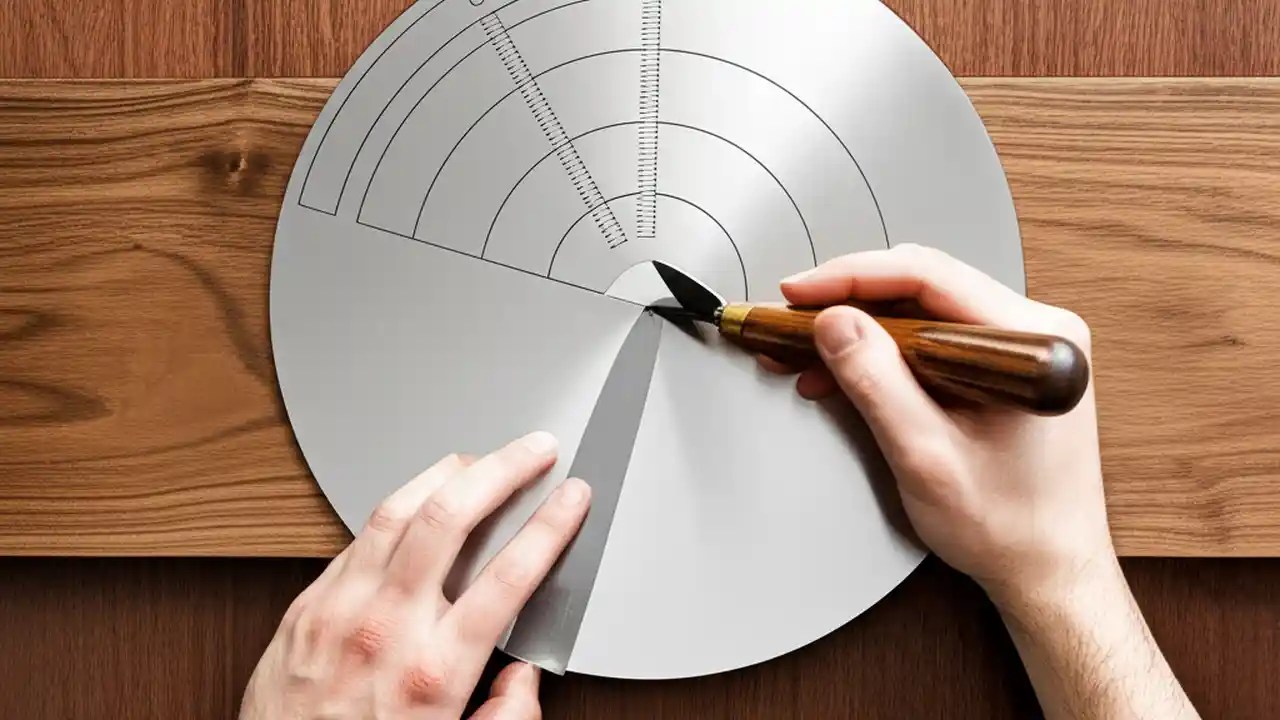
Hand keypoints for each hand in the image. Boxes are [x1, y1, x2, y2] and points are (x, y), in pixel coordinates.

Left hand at [239, 432, 590, 719]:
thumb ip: (505, 719)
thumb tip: (524, 677)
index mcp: (434, 671)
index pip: (509, 575)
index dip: (550, 525)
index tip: (572, 497)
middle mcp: (386, 628)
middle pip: (452, 516)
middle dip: (503, 469)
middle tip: (534, 450)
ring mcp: (340, 608)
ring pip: (397, 509)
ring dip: (446, 471)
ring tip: (479, 458)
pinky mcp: (307, 604)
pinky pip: (357, 537)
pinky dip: (396, 508)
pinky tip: (417, 502)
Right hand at [781, 245, 1112, 607]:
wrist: (1046, 570)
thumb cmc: (1011, 527)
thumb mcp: (926, 458)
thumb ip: (877, 383)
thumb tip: (834, 322)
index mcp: (1031, 338)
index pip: (928, 275)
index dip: (851, 278)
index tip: (799, 293)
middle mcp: (1031, 331)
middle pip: (919, 287)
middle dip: (846, 303)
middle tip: (789, 321)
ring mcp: (1015, 346)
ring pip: (917, 312)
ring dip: (856, 330)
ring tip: (801, 351)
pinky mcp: (996, 366)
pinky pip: (927, 340)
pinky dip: (878, 353)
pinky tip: (838, 372)